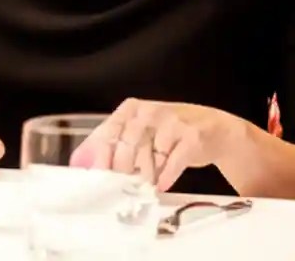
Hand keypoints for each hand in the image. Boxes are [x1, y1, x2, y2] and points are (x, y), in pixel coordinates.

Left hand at [71, 99, 246, 191]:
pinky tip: (160, 184)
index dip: (100, 153)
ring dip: (145, 175)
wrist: (215, 129)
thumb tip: (80, 161)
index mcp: (133, 108)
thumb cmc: (170, 132)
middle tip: (118, 184)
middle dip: (122, 167)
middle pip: (128, 143)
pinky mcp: (192, 138)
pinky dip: (165, 177)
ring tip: (142, 185)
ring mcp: (173, 123)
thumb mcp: (140, 130)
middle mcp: (151, 111)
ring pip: (151, 156)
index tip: (95, 172)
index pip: (110, 130)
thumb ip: (112, 142)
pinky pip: (173, 163)